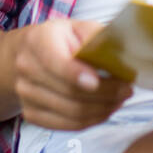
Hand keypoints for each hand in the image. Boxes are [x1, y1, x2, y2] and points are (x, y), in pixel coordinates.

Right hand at [13, 18, 134, 130]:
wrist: (26, 55)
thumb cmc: (60, 40)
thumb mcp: (78, 27)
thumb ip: (98, 38)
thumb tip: (122, 56)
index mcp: (38, 40)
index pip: (56, 62)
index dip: (77, 74)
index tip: (98, 81)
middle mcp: (27, 68)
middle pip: (69, 92)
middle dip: (105, 94)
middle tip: (127, 89)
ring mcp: (26, 94)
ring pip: (72, 112)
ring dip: (103, 109)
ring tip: (120, 99)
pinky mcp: (32, 114)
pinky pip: (67, 125)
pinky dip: (92, 120)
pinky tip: (106, 109)